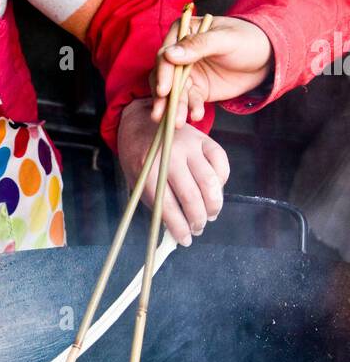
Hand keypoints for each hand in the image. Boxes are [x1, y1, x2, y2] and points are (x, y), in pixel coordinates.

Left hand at [117, 98, 229, 243]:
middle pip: (192, 196)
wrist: (141, 121)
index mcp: (149, 168)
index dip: (179, 227)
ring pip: (210, 182)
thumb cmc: (140, 157)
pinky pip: (221, 164)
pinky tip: (214, 192)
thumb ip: (157, 203)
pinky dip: (221, 183)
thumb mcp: (139, 181)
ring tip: (209, 215)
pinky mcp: (205, 139)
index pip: (168, 205)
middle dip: (197, 220)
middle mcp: (171, 155)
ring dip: (213, 205)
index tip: (185, 240)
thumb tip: (177, 230)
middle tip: (197, 229)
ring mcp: (190, 144)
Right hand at [150, 15, 273, 125]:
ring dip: (175, 108)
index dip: (163, 73)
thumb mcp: (226, 39)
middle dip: (164, 97)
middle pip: (165, 76)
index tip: (163, 90)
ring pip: (174, 92)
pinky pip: (190, 101)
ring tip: (178, 122)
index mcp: (183, 33)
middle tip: (162, 114)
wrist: (267, 58)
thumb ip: (198, 45)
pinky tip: (196, 115)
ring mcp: (188, 73)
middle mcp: (180, 54)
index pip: (165, 54)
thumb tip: (169, 54)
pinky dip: (191, 109)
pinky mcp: (197, 89)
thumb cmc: (247, 39)